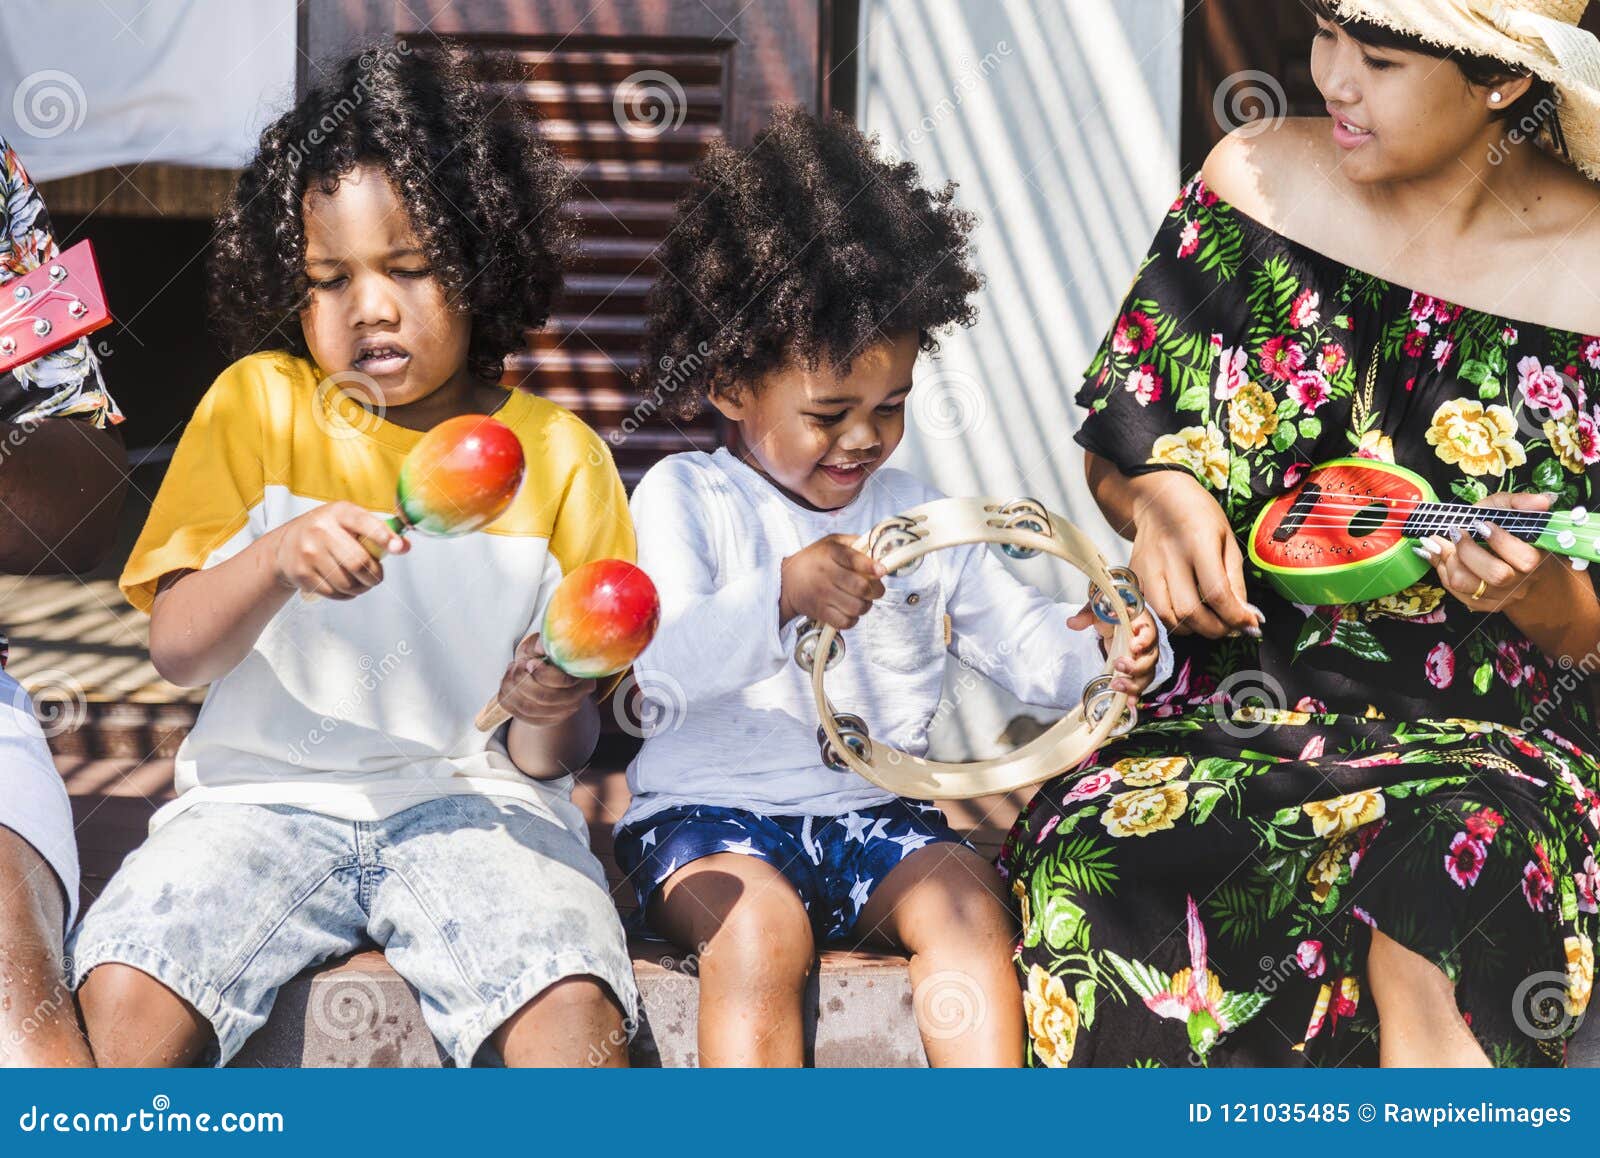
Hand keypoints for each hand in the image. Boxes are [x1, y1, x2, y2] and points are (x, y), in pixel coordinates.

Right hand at [271, 501, 407, 598]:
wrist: (285, 545)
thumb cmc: (327, 532)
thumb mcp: (349, 522)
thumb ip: (378, 532)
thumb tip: (405, 547)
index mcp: (338, 512)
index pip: (364, 523)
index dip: (384, 537)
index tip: (398, 548)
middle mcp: (320, 530)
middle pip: (358, 562)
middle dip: (375, 575)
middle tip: (377, 576)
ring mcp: (308, 553)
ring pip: (347, 583)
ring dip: (362, 587)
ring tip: (362, 582)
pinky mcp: (301, 574)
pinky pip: (334, 593)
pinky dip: (346, 594)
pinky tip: (344, 585)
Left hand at [495, 633, 597, 726]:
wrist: (544, 672)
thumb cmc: (547, 654)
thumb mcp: (547, 643)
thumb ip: (544, 643)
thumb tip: (540, 647)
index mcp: (582, 678)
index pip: (564, 681)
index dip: (543, 672)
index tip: (529, 662)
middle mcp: (576, 699)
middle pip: (546, 698)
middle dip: (523, 680)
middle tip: (516, 665)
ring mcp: (560, 713)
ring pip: (530, 708)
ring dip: (512, 689)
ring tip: (510, 672)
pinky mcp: (543, 721)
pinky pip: (520, 716)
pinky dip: (508, 700)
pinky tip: (506, 685)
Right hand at [779, 533, 886, 630]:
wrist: (786, 582)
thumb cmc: (814, 560)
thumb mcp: (831, 542)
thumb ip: (855, 543)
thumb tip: (879, 551)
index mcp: (830, 553)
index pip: (853, 559)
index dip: (871, 567)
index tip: (881, 570)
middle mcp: (826, 574)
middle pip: (861, 587)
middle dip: (876, 589)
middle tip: (874, 589)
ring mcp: (823, 595)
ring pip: (857, 607)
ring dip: (865, 605)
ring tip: (861, 600)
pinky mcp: (821, 612)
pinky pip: (846, 622)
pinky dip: (853, 619)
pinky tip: (850, 610)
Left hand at [1067, 605, 1161, 694]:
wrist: (1114, 620)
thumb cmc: (1110, 613)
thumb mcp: (1098, 610)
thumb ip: (1087, 616)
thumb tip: (1072, 623)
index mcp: (1141, 623)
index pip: (1149, 631)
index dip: (1144, 640)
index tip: (1134, 646)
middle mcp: (1147, 642)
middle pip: (1150, 658)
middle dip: (1136, 666)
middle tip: (1119, 665)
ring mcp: (1143, 658)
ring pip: (1147, 674)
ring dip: (1133, 683)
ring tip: (1116, 686)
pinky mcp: (1136, 670)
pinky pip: (1140, 683)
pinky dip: (1135, 694)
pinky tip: (1129, 702)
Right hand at [1126, 471, 1262, 638]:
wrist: (1158, 499)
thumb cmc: (1199, 516)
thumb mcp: (1227, 540)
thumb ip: (1235, 581)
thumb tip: (1247, 617)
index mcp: (1198, 542)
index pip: (1216, 593)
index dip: (1236, 617)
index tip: (1250, 625)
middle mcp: (1169, 557)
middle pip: (1190, 611)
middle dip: (1215, 629)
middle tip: (1229, 628)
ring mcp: (1147, 568)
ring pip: (1168, 617)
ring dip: (1192, 629)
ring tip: (1207, 622)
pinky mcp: (1135, 576)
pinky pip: (1154, 610)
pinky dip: (1173, 620)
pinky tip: (1187, 612)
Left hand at [1415, 491, 1558, 612]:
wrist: (1513, 566)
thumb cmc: (1510, 534)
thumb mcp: (1512, 511)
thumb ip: (1522, 503)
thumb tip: (1543, 500)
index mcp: (1536, 558)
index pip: (1525, 559)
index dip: (1500, 541)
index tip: (1481, 524)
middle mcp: (1521, 582)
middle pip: (1495, 575)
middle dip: (1468, 550)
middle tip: (1455, 531)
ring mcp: (1502, 596)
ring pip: (1467, 584)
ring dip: (1448, 559)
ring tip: (1439, 541)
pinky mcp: (1483, 604)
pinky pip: (1455, 591)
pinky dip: (1442, 570)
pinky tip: (1438, 554)